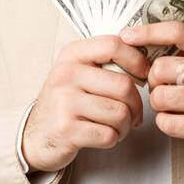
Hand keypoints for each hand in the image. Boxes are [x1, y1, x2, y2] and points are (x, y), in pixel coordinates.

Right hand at [21, 34, 152, 172]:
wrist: (34, 135)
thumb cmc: (66, 102)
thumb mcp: (78, 72)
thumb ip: (106, 63)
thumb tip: (149, 62)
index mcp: (72, 55)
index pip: (113, 45)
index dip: (137, 60)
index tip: (144, 74)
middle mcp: (65, 74)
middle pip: (123, 85)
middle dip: (136, 105)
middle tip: (133, 113)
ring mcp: (64, 102)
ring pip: (119, 113)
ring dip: (125, 125)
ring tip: (117, 126)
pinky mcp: (66, 129)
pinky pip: (109, 135)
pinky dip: (113, 139)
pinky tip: (105, 136)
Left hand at [118, 21, 183, 165]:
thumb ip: (181, 50)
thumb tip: (137, 39)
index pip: (177, 31)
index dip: (147, 32)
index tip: (126, 35)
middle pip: (160, 68)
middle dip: (153, 80)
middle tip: (165, 87)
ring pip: (160, 96)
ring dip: (158, 103)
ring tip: (172, 104)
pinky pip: (166, 122)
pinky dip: (165, 122)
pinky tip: (178, 120)